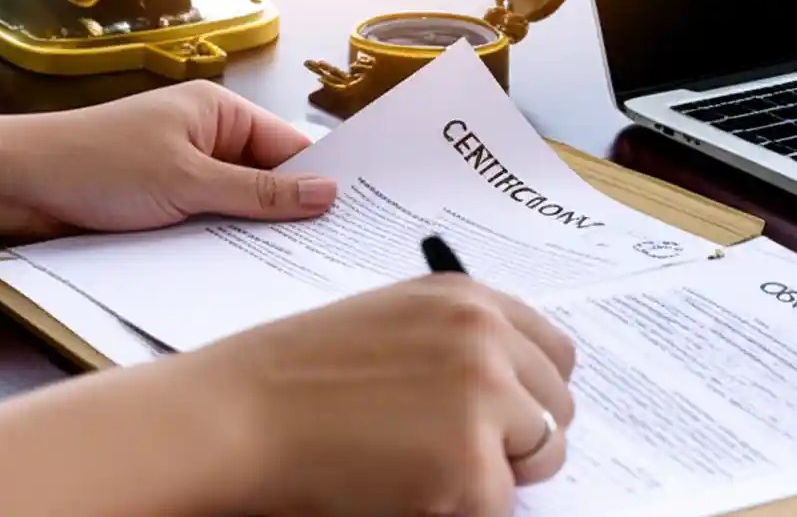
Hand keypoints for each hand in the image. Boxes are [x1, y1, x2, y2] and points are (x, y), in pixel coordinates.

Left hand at [0, 81, 337, 234]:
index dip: (317, 180)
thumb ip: (259, 193)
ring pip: (238, 203)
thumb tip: (326, 193)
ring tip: (291, 264)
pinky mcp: (164, 199)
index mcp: (218, 112)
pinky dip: (222, 238)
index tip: (349, 217)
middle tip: (327, 250)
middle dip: (288, 211)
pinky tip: (240, 265)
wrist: (18, 185)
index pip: (288, 146)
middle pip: (267, 177)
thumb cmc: (97, 164)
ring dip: (252, 230)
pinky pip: (209, 219)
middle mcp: (206, 136)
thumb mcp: (188, 182)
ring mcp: (185, 168)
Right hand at [183, 272, 576, 516]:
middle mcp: (487, 340)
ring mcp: (484, 401)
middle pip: (557, 406)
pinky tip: (404, 489)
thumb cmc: (295, 375)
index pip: (554, 352)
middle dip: (519, 437)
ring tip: (426, 468)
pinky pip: (498, 504)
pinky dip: (460, 509)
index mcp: (469, 300)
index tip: (510, 415)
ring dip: (497, 472)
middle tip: (458, 452)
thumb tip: (513, 389)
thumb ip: (459, 342)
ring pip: (543, 455)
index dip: (532, 391)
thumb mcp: (391, 322)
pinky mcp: (471, 468)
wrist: (239, 415)